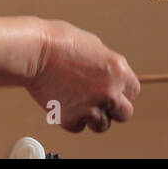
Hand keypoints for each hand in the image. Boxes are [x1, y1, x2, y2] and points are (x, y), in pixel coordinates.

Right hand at [25, 19, 139, 132]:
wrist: (34, 51)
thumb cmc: (57, 41)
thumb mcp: (92, 44)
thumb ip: (106, 63)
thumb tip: (108, 74)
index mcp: (118, 71)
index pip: (133, 91)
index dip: (120, 91)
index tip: (110, 90)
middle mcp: (109, 91)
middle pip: (125, 113)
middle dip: (112, 108)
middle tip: (97, 100)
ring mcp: (91, 107)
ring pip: (103, 125)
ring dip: (93, 116)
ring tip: (78, 103)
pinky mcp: (72, 119)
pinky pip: (78, 127)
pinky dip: (71, 118)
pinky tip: (64, 103)